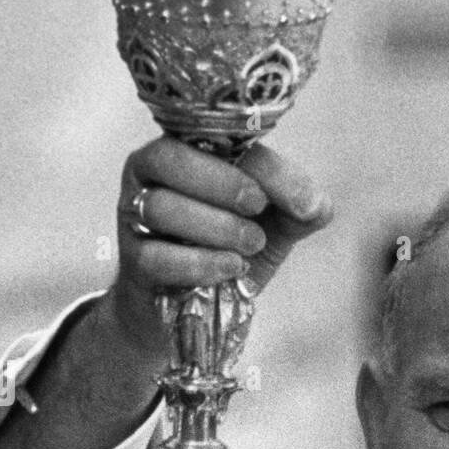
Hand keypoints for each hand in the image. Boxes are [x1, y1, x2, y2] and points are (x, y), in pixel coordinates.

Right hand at [109, 136, 333, 360]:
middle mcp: (150, 174)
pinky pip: (156, 256)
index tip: (296, 199)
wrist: (200, 310)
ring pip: (161, 207)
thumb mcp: (275, 225)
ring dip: (216, 227)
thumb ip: (300, 207)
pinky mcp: (133, 260)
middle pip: (170, 158)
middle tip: (258, 210)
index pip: (214, 138)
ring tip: (250, 246)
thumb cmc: (233, 251)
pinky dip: (199, 262)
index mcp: (188, 150)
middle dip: (223, 184)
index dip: (259, 166)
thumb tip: (315, 204)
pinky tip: (230, 268)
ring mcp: (135, 217)